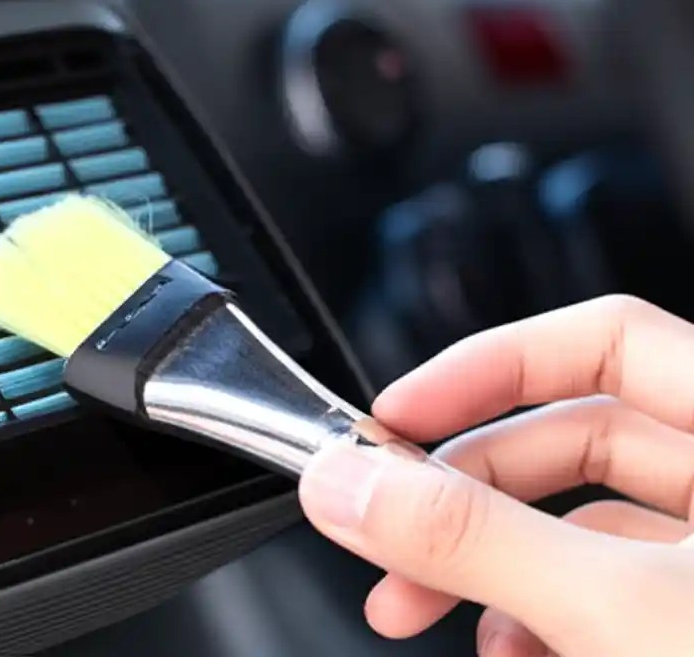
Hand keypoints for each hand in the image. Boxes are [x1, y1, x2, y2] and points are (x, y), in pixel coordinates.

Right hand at [298, 295, 693, 656]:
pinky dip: (541, 619)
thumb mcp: (615, 605)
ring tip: (430, 614)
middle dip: (461, 495)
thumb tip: (348, 483)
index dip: (486, 370)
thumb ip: (474, 539)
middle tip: (386, 535)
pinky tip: (511, 653)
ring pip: (581, 527)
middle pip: (572, 441)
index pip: (602, 340)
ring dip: (488, 570)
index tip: (397, 421)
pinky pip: (608, 593)